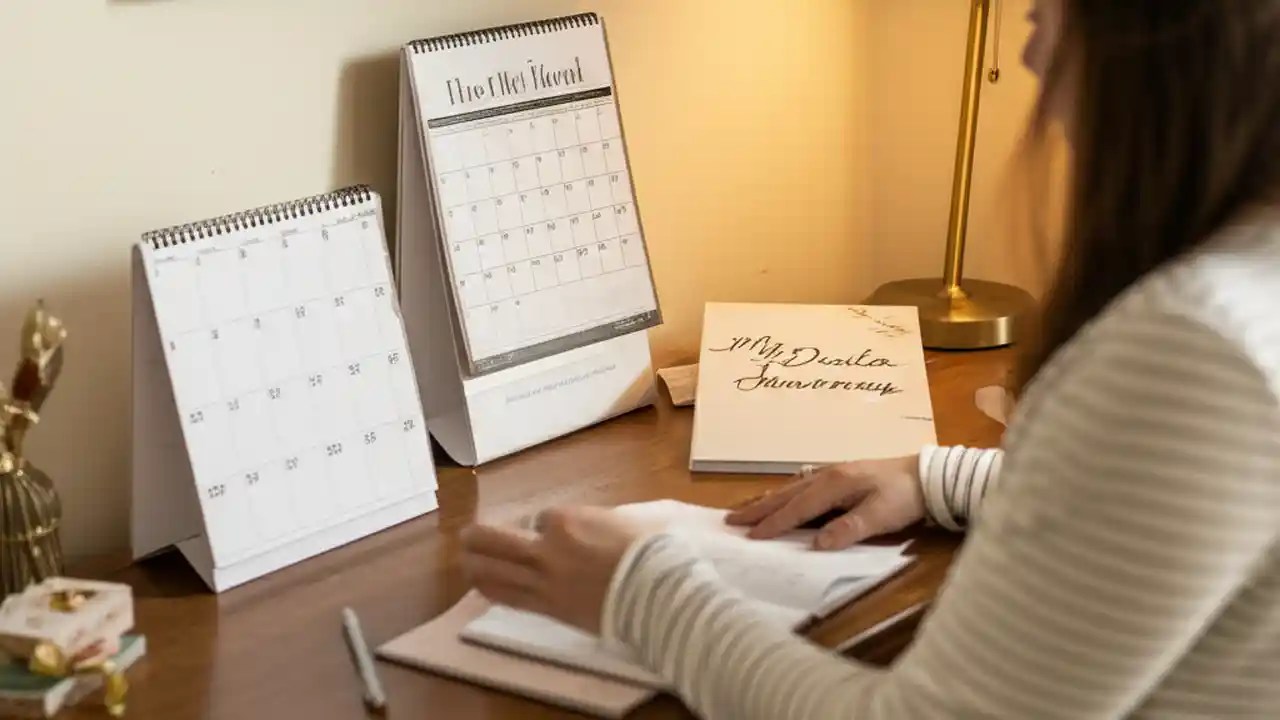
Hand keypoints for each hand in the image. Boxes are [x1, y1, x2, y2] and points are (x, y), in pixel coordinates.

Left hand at [460, 506, 643, 633]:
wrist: (657, 594)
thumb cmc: (649, 552)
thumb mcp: (622, 520)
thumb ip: (599, 519)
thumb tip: (592, 522)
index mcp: (568, 521)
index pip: (539, 517)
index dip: (539, 522)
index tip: (542, 527)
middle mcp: (548, 549)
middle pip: (499, 540)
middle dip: (481, 536)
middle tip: (468, 534)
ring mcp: (545, 581)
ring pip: (496, 571)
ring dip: (476, 563)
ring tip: (464, 559)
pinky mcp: (549, 609)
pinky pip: (511, 598)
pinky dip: (492, 589)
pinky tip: (479, 586)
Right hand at [727, 456, 924, 549]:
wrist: (928, 476)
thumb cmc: (906, 496)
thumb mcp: (881, 516)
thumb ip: (849, 528)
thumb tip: (817, 543)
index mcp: (835, 484)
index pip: (797, 508)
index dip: (774, 524)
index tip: (751, 536)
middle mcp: (828, 475)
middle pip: (786, 495)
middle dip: (759, 508)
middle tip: (731, 519)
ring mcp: (832, 473)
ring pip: (792, 488)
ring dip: (768, 500)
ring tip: (746, 508)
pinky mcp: (840, 475)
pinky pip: (803, 485)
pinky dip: (786, 493)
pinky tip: (782, 496)